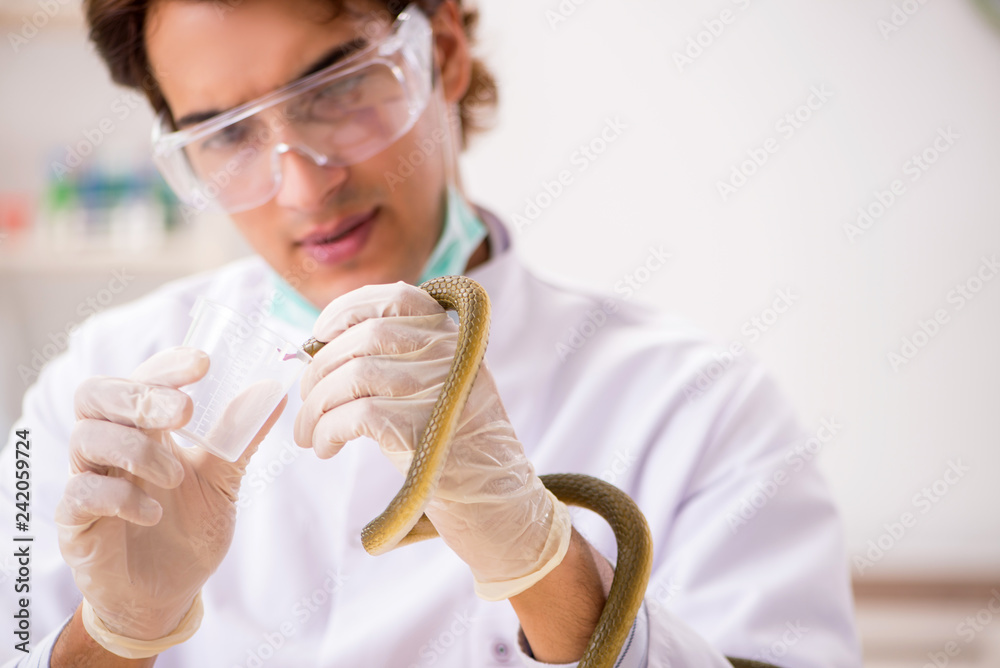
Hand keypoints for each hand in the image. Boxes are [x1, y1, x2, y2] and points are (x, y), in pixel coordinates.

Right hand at [55, 347, 284, 651]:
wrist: (170, 593)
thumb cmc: (190, 529)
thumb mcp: (223, 480)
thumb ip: (241, 437)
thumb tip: (275, 393)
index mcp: (143, 429)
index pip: (138, 379)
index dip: (164, 366)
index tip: (202, 363)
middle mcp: (110, 447)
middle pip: (96, 394)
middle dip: (142, 395)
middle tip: (185, 410)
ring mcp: (88, 480)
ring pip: (86, 437)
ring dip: (137, 449)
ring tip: (176, 475)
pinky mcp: (76, 522)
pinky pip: (81, 493)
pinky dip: (119, 496)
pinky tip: (152, 512)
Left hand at [295, 282, 570, 599]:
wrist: (503, 507)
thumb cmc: (461, 451)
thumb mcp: (444, 390)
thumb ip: (404, 360)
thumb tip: (324, 347)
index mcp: (455, 338)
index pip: (396, 298)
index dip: (346, 310)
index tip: (318, 335)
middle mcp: (450, 354)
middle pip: (364, 338)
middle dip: (320, 369)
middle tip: (307, 402)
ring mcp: (439, 389)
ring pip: (352, 376)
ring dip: (316, 407)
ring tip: (309, 434)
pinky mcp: (423, 429)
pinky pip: (353, 416)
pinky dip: (327, 431)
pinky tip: (326, 448)